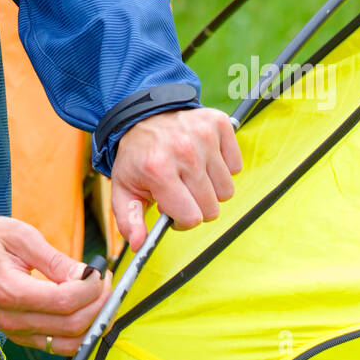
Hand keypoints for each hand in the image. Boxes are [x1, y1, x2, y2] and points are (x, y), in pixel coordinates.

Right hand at [0, 216, 111, 354]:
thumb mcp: (21, 237)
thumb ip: (55, 260)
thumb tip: (86, 275)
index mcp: (11, 292)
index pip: (64, 301)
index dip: (91, 288)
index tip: (99, 271)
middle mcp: (13, 320)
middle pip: (72, 325)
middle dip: (99, 305)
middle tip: (106, 281)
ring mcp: (17, 333)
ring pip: (70, 343)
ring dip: (94, 323)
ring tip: (101, 297)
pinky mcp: (22, 337)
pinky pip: (59, 346)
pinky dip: (80, 333)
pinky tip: (88, 311)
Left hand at [110, 108, 242, 250]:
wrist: (144, 115)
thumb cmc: (137, 156)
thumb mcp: (123, 188)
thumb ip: (129, 220)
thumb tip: (139, 245)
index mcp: (158, 170)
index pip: (191, 218)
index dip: (181, 219)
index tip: (171, 206)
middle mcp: (184, 151)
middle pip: (212, 207)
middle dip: (196, 205)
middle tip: (180, 189)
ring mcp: (204, 136)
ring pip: (226, 190)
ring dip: (210, 188)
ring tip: (190, 174)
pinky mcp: (219, 124)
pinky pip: (235, 166)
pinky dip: (222, 167)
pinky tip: (203, 159)